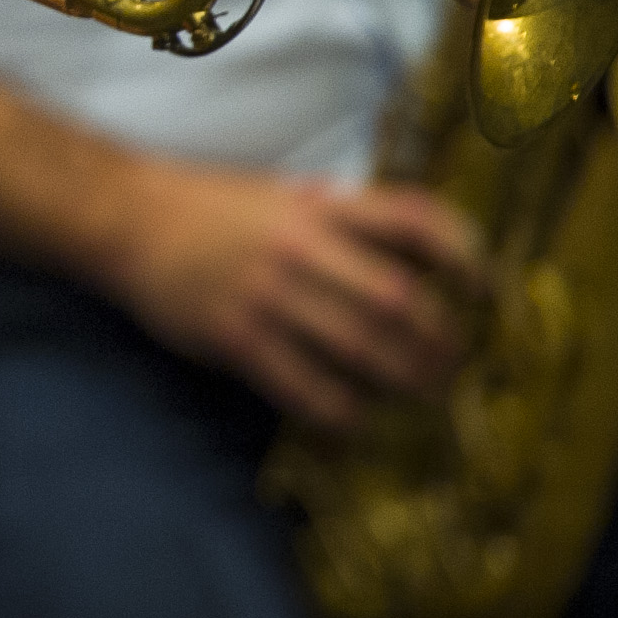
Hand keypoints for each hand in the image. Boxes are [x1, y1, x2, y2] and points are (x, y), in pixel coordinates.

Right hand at [100, 161, 476, 427]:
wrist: (128, 219)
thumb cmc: (211, 207)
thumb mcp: (284, 197)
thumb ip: (342, 220)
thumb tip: (411, 256)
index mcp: (319, 208)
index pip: (413, 219)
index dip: (463, 252)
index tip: (489, 287)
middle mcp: (301, 248)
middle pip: (398, 298)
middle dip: (439, 340)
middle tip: (454, 364)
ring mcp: (268, 294)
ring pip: (360, 346)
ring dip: (403, 379)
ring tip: (424, 396)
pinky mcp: (236, 336)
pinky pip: (303, 385)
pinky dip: (340, 410)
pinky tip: (356, 420)